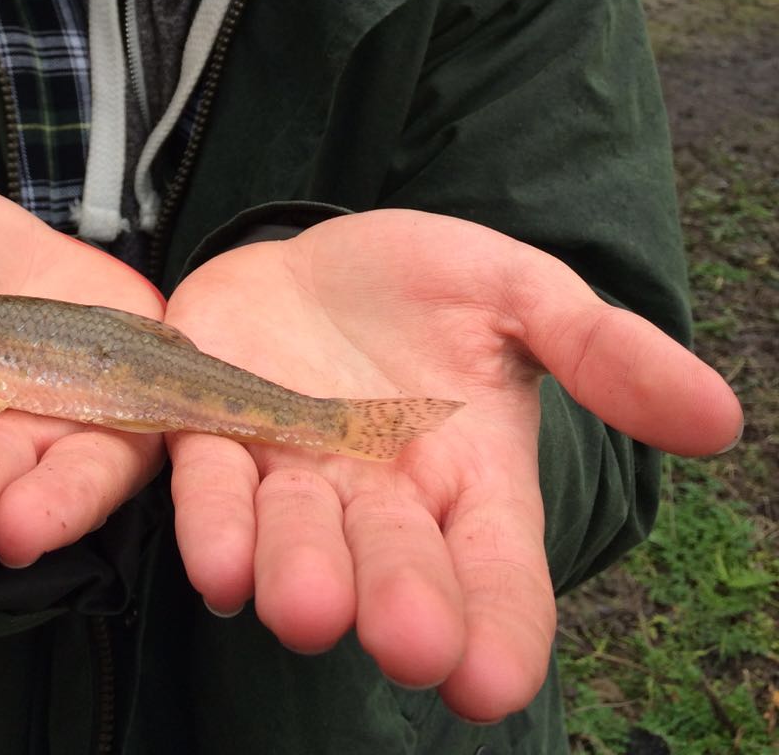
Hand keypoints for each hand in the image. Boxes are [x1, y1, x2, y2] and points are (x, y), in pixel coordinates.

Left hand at [164, 209, 741, 723]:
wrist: (317, 252)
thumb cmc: (428, 288)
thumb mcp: (520, 295)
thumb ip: (601, 351)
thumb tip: (720, 417)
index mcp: (472, 483)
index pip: (499, 578)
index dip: (499, 632)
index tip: (490, 676)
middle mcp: (380, 502)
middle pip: (395, 570)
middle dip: (400, 603)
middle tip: (407, 639)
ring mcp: (291, 475)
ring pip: (294, 541)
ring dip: (297, 576)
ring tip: (307, 607)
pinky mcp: (213, 435)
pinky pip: (208, 487)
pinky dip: (212, 524)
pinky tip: (218, 563)